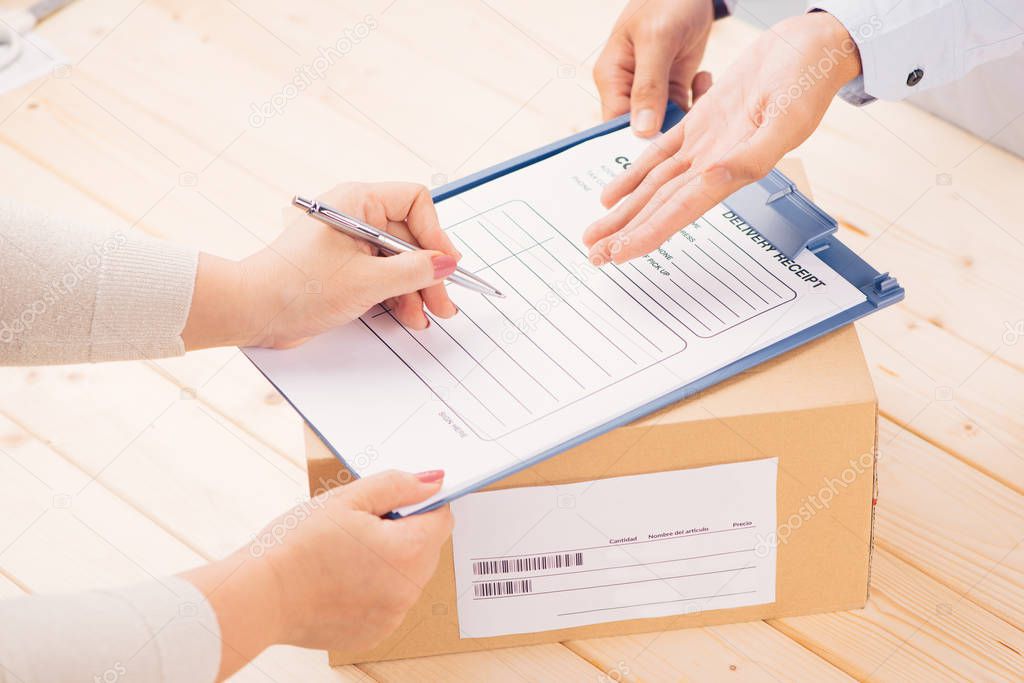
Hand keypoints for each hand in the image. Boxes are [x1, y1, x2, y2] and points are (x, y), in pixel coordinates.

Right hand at [182, 469, 452, 680]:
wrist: (259, 596)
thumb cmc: (298, 544)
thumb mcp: (348, 499)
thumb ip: (397, 485)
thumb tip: (434, 480)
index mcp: (408, 551)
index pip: (442, 519)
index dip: (420, 504)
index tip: (392, 502)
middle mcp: (408, 589)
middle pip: (427, 548)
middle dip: (404, 531)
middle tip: (360, 525)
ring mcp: (392, 616)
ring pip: (408, 576)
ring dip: (390, 561)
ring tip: (345, 553)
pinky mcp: (374, 633)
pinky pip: (389, 602)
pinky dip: (374, 588)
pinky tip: (340, 579)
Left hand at [183, 182, 460, 349]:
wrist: (252, 311)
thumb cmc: (296, 287)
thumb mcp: (367, 281)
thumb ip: (414, 271)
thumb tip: (446, 263)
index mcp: (357, 202)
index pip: (415, 203)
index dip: (435, 234)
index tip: (446, 265)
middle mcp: (355, 216)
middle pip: (410, 237)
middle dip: (429, 271)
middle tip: (444, 302)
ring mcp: (349, 244)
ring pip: (398, 260)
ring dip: (415, 289)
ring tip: (427, 316)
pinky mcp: (344, 269)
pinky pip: (382, 275)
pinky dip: (396, 295)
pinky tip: (407, 316)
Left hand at [584, 12, 860, 262]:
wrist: (813, 47)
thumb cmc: (808, 80)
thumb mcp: (786, 119)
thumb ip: (752, 156)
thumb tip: (717, 179)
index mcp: (735, 170)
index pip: (681, 210)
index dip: (649, 234)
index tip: (620, 254)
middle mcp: (715, 166)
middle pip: (660, 206)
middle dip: (627, 233)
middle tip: (596, 256)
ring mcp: (705, 146)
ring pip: (654, 186)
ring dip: (624, 211)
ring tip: (596, 235)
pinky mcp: (700, 125)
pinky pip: (659, 156)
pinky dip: (634, 175)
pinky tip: (613, 194)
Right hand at [594, 0, 714, 135]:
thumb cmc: (666, 0)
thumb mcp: (657, 40)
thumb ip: (648, 86)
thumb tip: (642, 131)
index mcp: (612, 78)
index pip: (615, 125)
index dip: (636, 142)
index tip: (663, 148)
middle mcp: (628, 89)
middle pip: (642, 130)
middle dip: (667, 131)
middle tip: (694, 125)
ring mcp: (651, 90)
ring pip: (667, 124)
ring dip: (688, 116)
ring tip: (703, 91)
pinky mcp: (673, 86)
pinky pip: (684, 110)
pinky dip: (698, 102)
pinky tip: (705, 78)